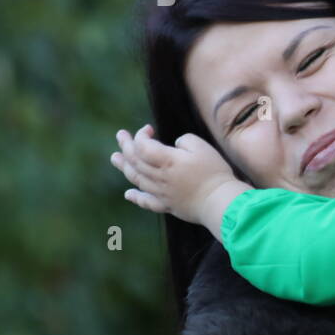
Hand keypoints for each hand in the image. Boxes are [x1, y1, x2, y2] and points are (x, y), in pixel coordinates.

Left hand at [111, 124, 251, 234]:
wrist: (220, 201)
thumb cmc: (214, 172)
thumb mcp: (202, 147)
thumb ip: (184, 141)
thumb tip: (173, 146)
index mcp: (168, 161)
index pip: (143, 146)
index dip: (141, 135)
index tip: (149, 128)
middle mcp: (160, 177)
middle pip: (135, 161)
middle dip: (126, 146)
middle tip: (120, 135)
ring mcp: (161, 193)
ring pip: (136, 179)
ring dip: (124, 167)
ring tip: (115, 158)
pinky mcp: (167, 205)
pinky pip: (146, 202)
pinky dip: (136, 197)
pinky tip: (128, 194)